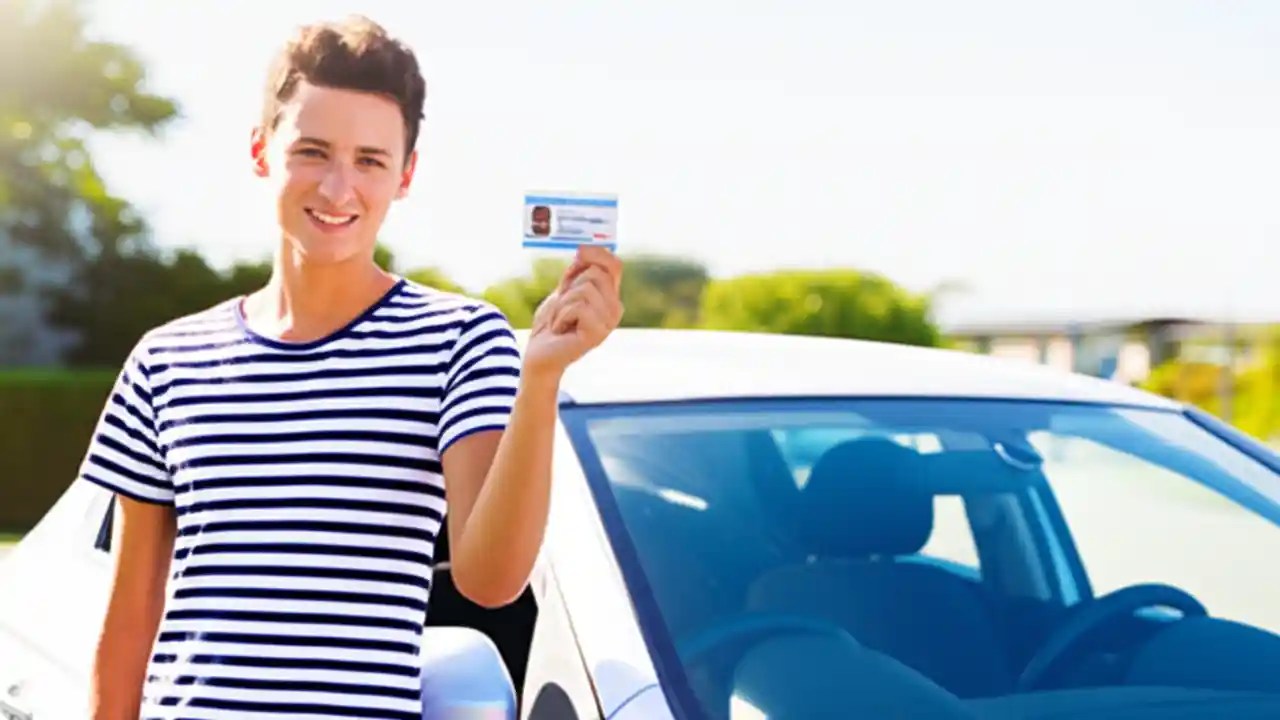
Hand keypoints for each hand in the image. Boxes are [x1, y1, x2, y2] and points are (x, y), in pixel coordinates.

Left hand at [524, 246, 623, 379]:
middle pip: (596, 273)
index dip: (597, 253)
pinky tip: (560, 329)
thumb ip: (576, 273)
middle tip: (562, 306)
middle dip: (570, 285)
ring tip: (560, 320)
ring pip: (585, 288)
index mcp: (610, 297)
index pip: (614, 265)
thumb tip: (584, 249)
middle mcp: (615, 309)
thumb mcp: (563, 291)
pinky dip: (561, 315)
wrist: (540, 355)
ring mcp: (609, 322)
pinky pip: (578, 306)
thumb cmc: (551, 323)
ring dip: (563, 303)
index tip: (578, 253)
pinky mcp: (598, 333)